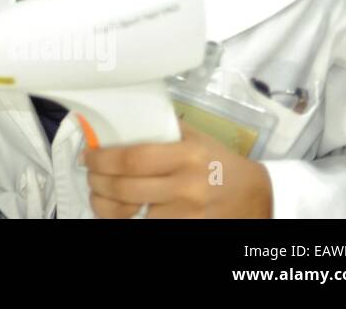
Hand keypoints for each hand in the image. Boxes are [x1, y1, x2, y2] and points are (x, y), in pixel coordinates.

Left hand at [82, 120, 272, 217]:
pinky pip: (145, 226)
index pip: (133, 159)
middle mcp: (186, 187)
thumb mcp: (195, 138)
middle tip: (90, 174)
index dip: (103, 158)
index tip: (88, 155)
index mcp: (187, 156)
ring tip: (98, 193)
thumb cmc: (219, 162)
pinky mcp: (186, 229)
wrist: (256, 197)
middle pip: (125, 189)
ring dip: (105, 204)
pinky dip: (124, 220)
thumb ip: (162, 128)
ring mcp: (186, 214)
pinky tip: (117, 210)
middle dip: (97, 182)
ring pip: (130, 214)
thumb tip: (121, 116)